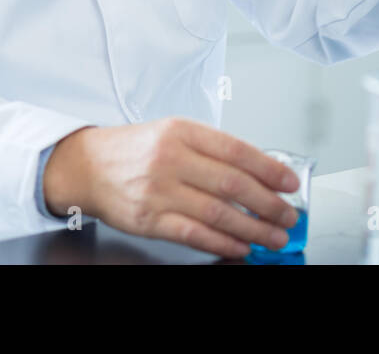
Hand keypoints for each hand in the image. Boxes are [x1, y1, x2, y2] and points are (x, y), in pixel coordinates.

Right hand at [42, 117, 300, 257]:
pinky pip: (194, 235)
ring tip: (273, 236)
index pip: (237, 150)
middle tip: (288, 215)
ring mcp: (159, 190)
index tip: (290, 183)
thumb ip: (211, 150)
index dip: (270, 169)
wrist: (87, 166)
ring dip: (253, 229)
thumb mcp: (173, 133)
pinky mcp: (149, 219)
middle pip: (233, 184)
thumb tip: (260, 174)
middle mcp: (171, 158)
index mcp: (182, 131)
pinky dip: (223, 243)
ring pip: (218, 213)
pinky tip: (241, 247)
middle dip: (268, 204)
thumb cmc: (136, 149)